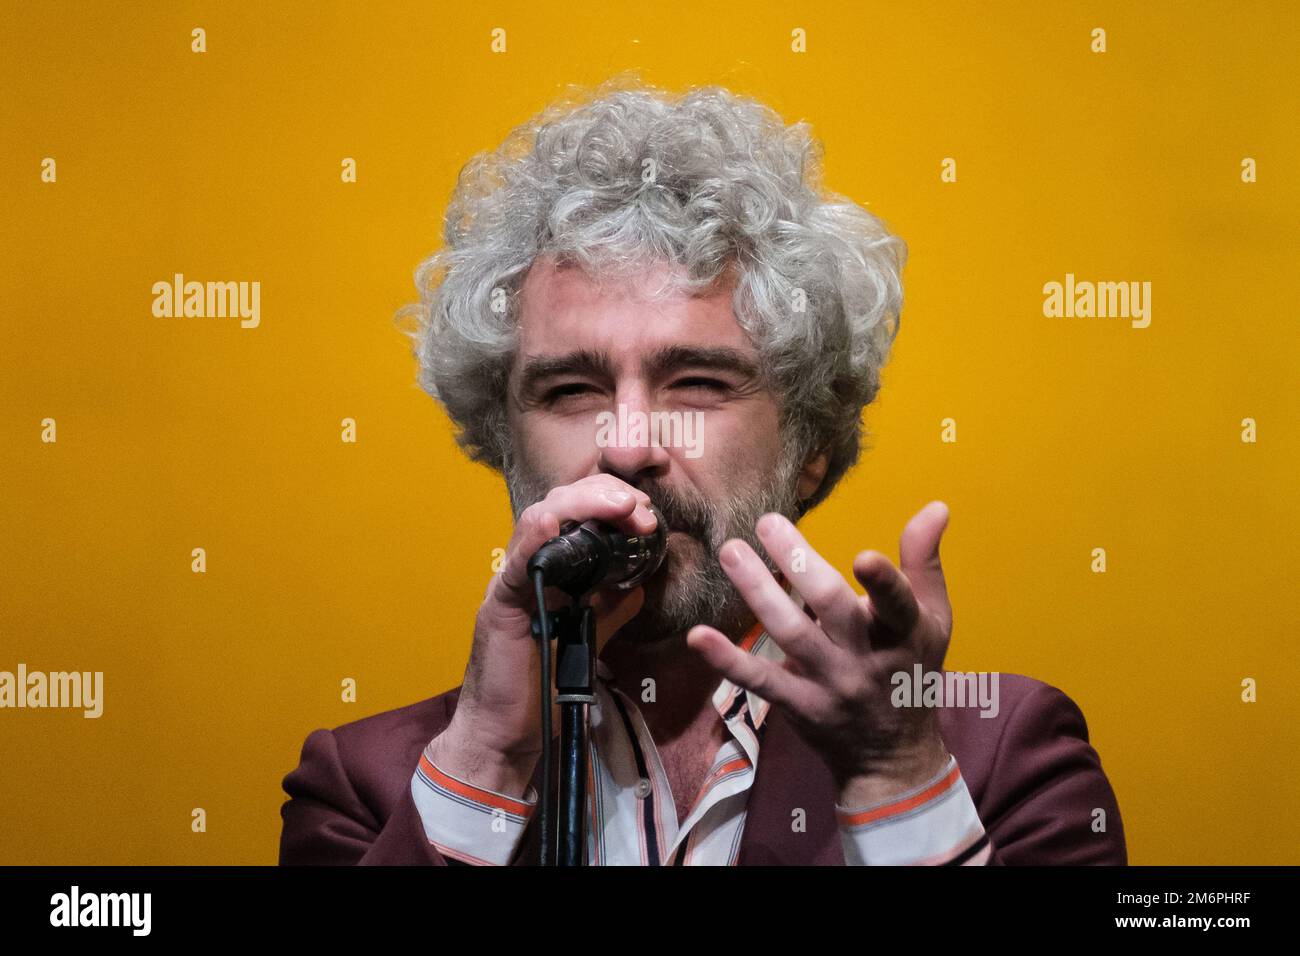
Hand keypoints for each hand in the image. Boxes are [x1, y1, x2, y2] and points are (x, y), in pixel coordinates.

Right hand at [429, 474, 655, 795]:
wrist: (506, 735)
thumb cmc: (542, 687)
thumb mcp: (588, 638)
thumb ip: (610, 607)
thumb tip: (640, 584)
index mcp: (551, 569)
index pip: (578, 515)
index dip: (613, 503)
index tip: (647, 513)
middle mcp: (529, 567)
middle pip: (562, 505)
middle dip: (606, 497)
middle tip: (642, 508)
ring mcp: (512, 581)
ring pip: (541, 519)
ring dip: (584, 505)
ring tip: (622, 507)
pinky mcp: (500, 605)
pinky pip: (517, 562)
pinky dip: (536, 536)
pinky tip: (555, 521)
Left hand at [686, 501, 954, 805]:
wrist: (894, 754)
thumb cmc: (912, 668)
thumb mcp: (933, 619)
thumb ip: (923, 562)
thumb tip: (936, 507)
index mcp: (904, 632)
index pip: (897, 605)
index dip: (883, 582)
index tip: (863, 555)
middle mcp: (865, 657)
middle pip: (831, 609)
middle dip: (800, 564)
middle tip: (767, 522)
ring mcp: (830, 683)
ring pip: (791, 634)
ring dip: (758, 591)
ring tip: (732, 552)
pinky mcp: (799, 704)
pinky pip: (760, 681)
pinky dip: (728, 660)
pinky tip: (699, 635)